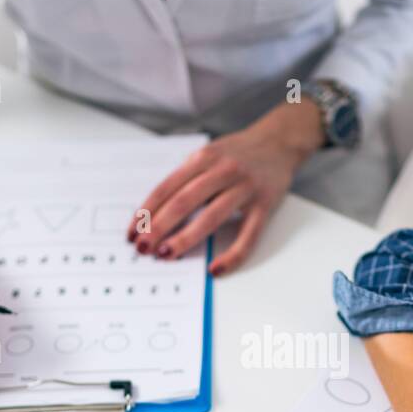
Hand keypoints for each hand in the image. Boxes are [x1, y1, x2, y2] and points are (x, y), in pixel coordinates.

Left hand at [127, 100, 322, 275]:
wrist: (280, 141)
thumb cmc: (239, 153)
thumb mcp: (209, 154)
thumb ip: (187, 178)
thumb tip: (158, 214)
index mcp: (203, 158)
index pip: (167, 187)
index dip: (147, 211)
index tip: (132, 232)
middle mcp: (223, 170)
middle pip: (184, 201)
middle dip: (159, 227)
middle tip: (143, 247)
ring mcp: (245, 187)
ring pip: (211, 216)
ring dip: (186, 238)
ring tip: (167, 255)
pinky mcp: (265, 204)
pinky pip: (247, 235)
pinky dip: (232, 255)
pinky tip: (216, 269)